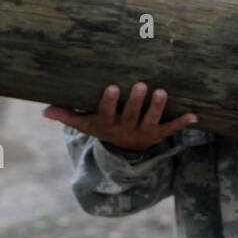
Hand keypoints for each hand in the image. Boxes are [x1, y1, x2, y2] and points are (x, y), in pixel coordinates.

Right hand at [43, 82, 197, 150]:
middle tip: (142, 85)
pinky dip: (182, 122)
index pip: (108, 112)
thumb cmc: (103, 127)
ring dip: (157, 108)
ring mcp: (143, 132)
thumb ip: (66, 116)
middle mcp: (126, 128)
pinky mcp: (158, 134)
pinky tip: (194, 114)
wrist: (124, 152)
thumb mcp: (85, 123)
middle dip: (137, 101)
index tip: (113, 87)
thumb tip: (44, 111)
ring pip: (152, 121)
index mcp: (108, 123)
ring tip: (162, 91)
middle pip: (132, 115)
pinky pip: (171, 129)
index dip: (110, 101)